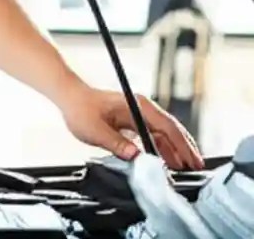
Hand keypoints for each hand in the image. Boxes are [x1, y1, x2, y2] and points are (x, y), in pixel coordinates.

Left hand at [58, 82, 203, 170]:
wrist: (69, 96)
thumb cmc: (80, 108)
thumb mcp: (95, 130)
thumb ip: (116, 143)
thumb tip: (136, 156)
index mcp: (138, 107)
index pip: (167, 127)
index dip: (181, 145)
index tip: (190, 160)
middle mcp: (142, 109)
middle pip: (170, 130)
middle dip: (184, 148)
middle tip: (196, 166)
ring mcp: (138, 115)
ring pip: (163, 133)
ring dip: (174, 149)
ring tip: (184, 167)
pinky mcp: (132, 121)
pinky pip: (152, 135)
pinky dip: (161, 148)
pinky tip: (165, 160)